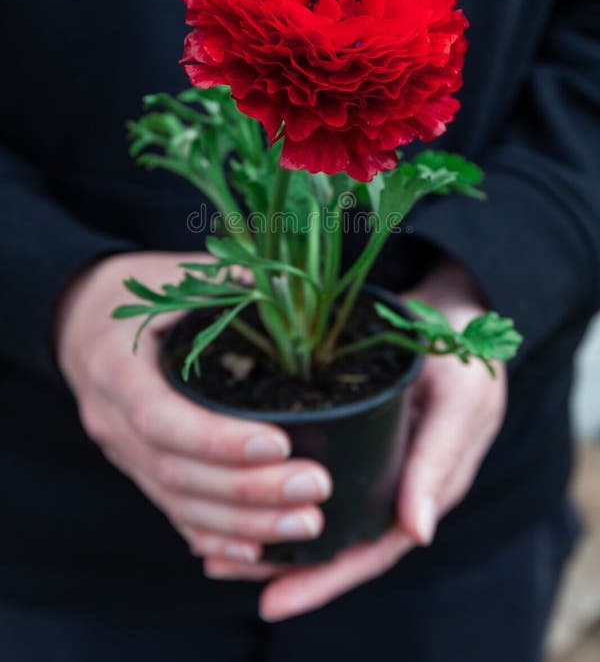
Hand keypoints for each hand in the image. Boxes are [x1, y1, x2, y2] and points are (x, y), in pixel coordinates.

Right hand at [56, 252, 331, 563]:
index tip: (279, 444)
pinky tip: (262, 552)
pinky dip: (218, 540)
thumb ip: (222, 284)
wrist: (80, 324)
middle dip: (248, 490)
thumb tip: (293, 289)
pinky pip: (176, 516)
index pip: (159, 417)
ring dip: (245, 524)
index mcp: (115, 367)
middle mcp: (112, 420)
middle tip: (314, 489)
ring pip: (179, 505)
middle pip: (176, 473)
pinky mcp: (140, 471)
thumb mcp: (169, 276)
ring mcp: (123, 454)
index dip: (217, 440)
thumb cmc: (130, 295)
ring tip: (307, 524)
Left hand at [203, 258, 506, 619]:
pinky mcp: (343, 430)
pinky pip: (300, 469)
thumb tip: (416, 533)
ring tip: (207, 542)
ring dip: (261, 528)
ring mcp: (365, 460)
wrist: (452, 315)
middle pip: (330, 541)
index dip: (323, 580)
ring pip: (310, 509)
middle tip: (216, 569)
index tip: (272, 600)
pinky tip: (224, 483)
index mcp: (420, 493)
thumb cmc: (464, 360)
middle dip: (276, 563)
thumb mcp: (460, 404)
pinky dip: (265, 482)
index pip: (369, 552)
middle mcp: (387, 487)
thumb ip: (439, 462)